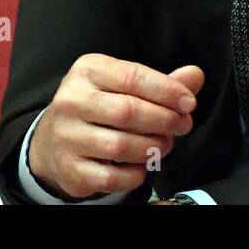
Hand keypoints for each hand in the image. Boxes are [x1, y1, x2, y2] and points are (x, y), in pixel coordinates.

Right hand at [29, 54, 204, 199]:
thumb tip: (195, 75)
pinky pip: (111, 177)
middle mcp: (71, 100)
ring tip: (164, 144)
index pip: (132, 77)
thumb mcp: (124, 85)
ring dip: (153, 148)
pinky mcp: (69, 168)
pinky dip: (135, 174)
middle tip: (182, 125)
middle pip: (128, 112)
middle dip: (164, 120)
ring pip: (121, 146)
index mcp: (87, 70)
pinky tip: (142, 165)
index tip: (188, 103)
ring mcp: (66, 136)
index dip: (166, 90)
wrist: (53, 140)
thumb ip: (161, 82)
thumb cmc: (99, 106)